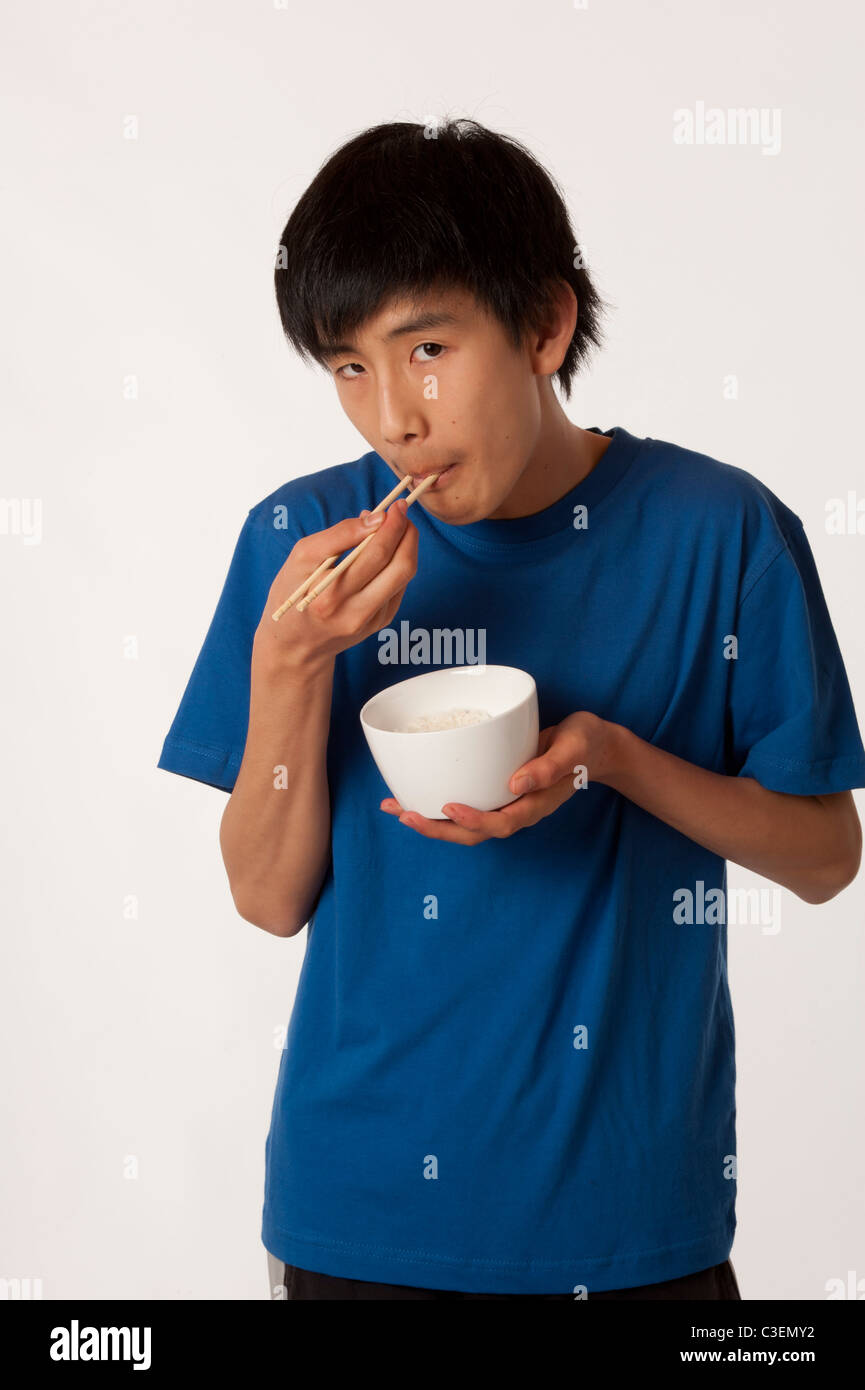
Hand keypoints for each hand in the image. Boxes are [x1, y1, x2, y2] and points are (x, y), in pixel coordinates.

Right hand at [254, 499, 417, 673]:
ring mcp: (370, 621)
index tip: (395, 505)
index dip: (391, 526)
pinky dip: (398, 562)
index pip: (373, 554)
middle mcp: (353, 612)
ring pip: (404, 576)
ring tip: (396, 526)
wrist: (295, 641)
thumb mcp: (302, 556)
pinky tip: (387, 551)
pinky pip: (399, 586)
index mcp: (329, 594)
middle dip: (406, 533)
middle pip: (398, 566)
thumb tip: (376, 517)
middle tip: (402, 511)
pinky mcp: (380, 623)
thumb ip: (339, 535)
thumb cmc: (294, 589)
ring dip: (407, 545)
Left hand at [380, 711, 621, 843]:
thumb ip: (548, 767)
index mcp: (535, 805)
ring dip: (429, 820)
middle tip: (404, 813)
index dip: (474, 820)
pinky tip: (413, 792)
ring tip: (395, 807)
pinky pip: (465, 803)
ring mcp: (504, 803)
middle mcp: (516, 809)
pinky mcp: (495, 791)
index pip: (501, 823)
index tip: (449, 807)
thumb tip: (515, 783)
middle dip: (437, 828)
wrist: (592, 746)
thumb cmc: (583, 744)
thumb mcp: (572, 749)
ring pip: (464, 823)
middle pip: (473, 833)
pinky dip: (437, 802)